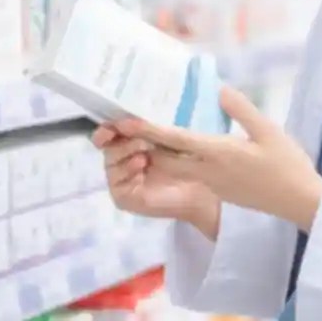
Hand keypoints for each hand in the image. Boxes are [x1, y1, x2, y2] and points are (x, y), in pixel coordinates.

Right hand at [92, 125, 220, 238]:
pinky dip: (124, 175)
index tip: (109, 127)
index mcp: (141, 143)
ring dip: (123, 156)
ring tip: (144, 157)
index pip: (113, 136)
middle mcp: (132, 161)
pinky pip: (117, 189)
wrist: (215, 185)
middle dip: (118, 143)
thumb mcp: (175, 137)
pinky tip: (140, 169)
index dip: (107, 130)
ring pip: (110, 167)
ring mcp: (130, 182)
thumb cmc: (200, 158)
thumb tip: (120, 121)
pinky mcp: (131, 200)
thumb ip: (148, 130)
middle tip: (140, 142)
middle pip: (109, 150)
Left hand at [110, 86, 321, 231]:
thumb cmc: (287, 165)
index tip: (125, 121)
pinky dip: (176, 159)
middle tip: (126, 125)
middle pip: (166, 157)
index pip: (175, 140)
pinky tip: (177, 147)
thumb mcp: (268, 131)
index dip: (148, 130)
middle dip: (145, 142)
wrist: (298, 202)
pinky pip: (189, 172)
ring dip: (158, 151)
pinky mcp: (219, 189)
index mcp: (219, 154)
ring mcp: (213, 182)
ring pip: (176, 166)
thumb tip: (220, 88)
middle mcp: (209, 171)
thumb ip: (242, 109)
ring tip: (144, 132)